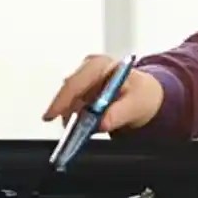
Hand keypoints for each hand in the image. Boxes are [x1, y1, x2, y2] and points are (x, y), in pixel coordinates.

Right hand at [42, 54, 163, 133]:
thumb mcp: (136, 104)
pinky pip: (72, 107)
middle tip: (71, 131)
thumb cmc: (142, 94)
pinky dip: (77, 118)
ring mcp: (83, 80)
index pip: (75, 82)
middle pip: (67, 92)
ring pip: (68, 102)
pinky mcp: (80, 92)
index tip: (52, 115)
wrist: (145, 96)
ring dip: (74, 117)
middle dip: (67, 113)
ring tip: (88, 128)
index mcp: (102, 66)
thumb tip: (101, 123)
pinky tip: (87, 125)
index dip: (62, 99)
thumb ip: (119, 113)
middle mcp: (89, 69)